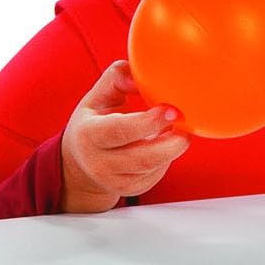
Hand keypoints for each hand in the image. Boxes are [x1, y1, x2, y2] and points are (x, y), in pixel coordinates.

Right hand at [60, 61, 190, 213]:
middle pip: (140, 158)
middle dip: (170, 143)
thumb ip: (117, 78)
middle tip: (185, 125)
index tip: (171, 110)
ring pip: (152, 169)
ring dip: (171, 149)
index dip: (147, 122)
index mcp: (89, 134)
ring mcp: (114, 180)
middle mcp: (99, 162)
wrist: (79, 164)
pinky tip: (165, 144)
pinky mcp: (130, 189)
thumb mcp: (96, 97)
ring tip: (178, 131)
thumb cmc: (92, 124)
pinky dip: (166, 159)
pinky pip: (155, 175)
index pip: (119, 131)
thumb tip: (138, 75)